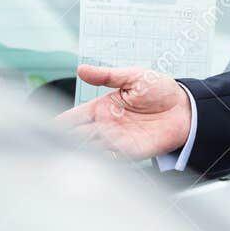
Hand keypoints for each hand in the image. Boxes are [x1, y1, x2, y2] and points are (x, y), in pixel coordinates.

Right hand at [58, 65, 190, 160]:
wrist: (187, 108)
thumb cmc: (161, 90)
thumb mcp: (133, 76)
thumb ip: (107, 76)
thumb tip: (81, 69)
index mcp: (103, 107)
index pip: (74, 117)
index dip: (58, 123)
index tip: (42, 128)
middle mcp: (106, 125)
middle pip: (76, 137)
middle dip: (62, 142)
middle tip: (46, 146)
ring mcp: (116, 140)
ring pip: (89, 150)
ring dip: (77, 153)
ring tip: (61, 157)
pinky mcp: (130, 153)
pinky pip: (109, 160)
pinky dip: (98, 161)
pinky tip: (88, 162)